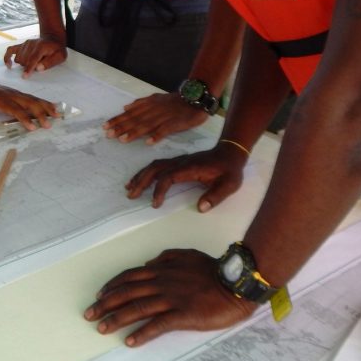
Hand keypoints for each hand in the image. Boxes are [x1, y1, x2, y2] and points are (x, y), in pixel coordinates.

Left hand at [0, 81, 57, 129]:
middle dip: (39, 113)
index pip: (14, 108)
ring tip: (57, 115)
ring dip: (45, 107)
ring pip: (33, 99)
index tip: (32, 127)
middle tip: (48, 124)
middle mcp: (11, 95)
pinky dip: (44, 103)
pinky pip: (33, 98)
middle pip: (28, 103)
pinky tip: (53, 108)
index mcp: (0, 98)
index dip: (23, 117)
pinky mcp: (20, 94)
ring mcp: (17, 93)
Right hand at [3, 35, 66, 77]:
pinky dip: (7, 58)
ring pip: (18, 59)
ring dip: (23, 64)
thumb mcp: (60, 56)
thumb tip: (38, 68)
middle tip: (38, 65)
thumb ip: (50, 62)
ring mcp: (25, 44)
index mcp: (41, 46)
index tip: (24, 76)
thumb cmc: (57, 50)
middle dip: (29, 67)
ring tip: (32, 63)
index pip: (33, 58)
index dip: (29, 68)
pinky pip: (10, 50)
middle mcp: (31, 44)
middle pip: (24, 60)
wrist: (52, 39)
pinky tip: (9, 66)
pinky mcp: (21, 45)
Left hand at [84, 249, 255, 345]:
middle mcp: (161, 283)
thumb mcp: (186, 255)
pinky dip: (142, 333)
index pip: (129, 277)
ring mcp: (171, 299)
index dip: (112, 286)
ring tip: (102, 329)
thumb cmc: (212, 270)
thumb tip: (149, 265)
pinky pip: (157, 325)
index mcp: (161, 269)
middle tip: (90, 314)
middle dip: (105, 304)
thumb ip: (166, 258)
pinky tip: (130, 341)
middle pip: (127, 293)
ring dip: (117, 319)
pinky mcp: (182, 315)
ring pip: (137, 309)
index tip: (99, 295)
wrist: (234, 283)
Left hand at [104, 92, 209, 143]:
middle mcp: (154, 110)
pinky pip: (165, 130)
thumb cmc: (175, 100)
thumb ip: (141, 103)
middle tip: (108, 134)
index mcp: (149, 104)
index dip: (117, 120)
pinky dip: (157, 135)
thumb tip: (125, 107)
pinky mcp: (175, 123)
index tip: (105, 126)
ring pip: (147, 125)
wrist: (195, 97)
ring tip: (122, 139)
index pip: (130, 113)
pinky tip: (149, 142)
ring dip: (134, 132)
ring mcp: (164, 116)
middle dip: (121, 127)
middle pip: (135, 119)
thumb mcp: (156, 98)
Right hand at [125, 142, 247, 210]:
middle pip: (156, 169)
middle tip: (131, 195)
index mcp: (191, 168)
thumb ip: (215, 196)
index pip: (169, 177)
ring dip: (141, 176)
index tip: (155, 204)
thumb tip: (201, 208)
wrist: (231, 153)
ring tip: (129, 188)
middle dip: (142, 181)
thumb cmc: (230, 170)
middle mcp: (181, 162)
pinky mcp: (178, 162)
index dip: (159, 190)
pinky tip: (141, 179)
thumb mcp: (229, 184)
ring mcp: (178, 160)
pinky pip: (158, 165)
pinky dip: (147, 172)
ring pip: (154, 165)